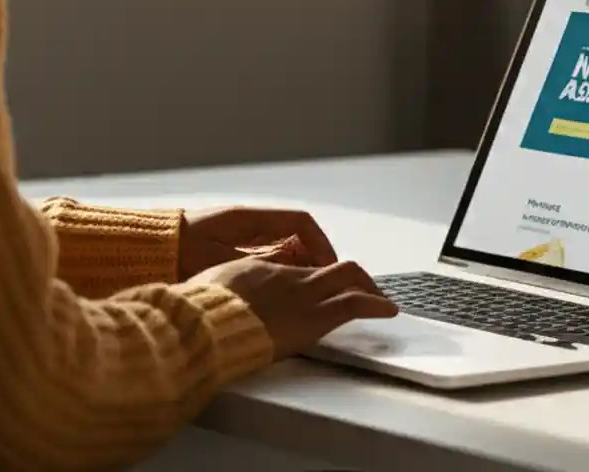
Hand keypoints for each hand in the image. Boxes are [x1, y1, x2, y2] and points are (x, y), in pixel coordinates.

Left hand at [179, 207, 338, 280]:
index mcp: (250, 219)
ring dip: (297, 267)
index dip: (320, 243)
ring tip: (304, 292)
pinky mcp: (231, 251)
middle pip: (296, 236)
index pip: (301, 222)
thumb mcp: (221, 260)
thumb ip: (258, 264)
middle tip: (321, 285)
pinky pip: (266, 258)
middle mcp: (250, 224)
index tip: (329, 267)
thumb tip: (292, 272)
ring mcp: (241, 237)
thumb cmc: (180, 253)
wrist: (145, 250)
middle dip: (313, 259)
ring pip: (283, 248)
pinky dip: (278, 271)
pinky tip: (278, 293)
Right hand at [189, 259, 397, 358]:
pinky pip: (355, 302)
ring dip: (367, 288)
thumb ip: (223, 293)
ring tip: (381, 301)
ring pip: (348, 278)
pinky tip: (389, 310)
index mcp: (260, 269)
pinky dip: (376, 303)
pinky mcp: (316, 316)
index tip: (315, 287)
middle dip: (349, 276)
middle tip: (360, 288)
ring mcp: (305, 292)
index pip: (296, 269)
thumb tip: (210, 301)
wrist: (208, 323)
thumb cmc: (199, 313)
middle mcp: (288, 275)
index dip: (310, 277)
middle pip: (330, 266)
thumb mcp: (208, 293)